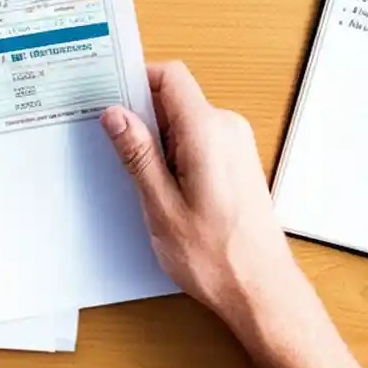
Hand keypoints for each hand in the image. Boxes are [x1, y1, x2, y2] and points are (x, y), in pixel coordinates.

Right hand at [102, 61, 367, 367]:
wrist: (262, 291)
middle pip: (173, 98)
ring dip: (156, 141)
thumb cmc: (215, 256)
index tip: (106, 96)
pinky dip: (173, 154)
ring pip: (183, 121)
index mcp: (208, 132)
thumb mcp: (161, 206)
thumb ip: (138, 154)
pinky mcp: (236, 161)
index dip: (135, 79)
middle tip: (110, 148)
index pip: (169, 76)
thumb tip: (114, 114)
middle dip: (139, 117)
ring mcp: (235, 145)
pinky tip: (159, 189)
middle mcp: (226, 129)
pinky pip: (197, 140)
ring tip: (137, 181)